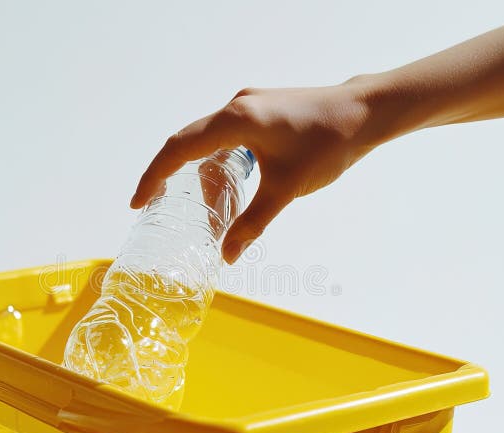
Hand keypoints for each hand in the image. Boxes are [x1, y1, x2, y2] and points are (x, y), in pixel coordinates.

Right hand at [130, 81, 383, 262]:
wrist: (366, 113)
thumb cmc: (328, 144)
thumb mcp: (285, 189)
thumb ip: (252, 223)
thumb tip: (228, 256)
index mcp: (237, 119)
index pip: (179, 148)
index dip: (153, 176)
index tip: (138, 203)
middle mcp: (237, 106)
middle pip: (190, 144)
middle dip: (173, 179)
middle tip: (157, 208)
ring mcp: (250, 105)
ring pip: (212, 144)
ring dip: (208, 178)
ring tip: (215, 214)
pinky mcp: (262, 111)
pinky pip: (229, 139)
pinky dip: (225, 166)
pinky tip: (235, 191)